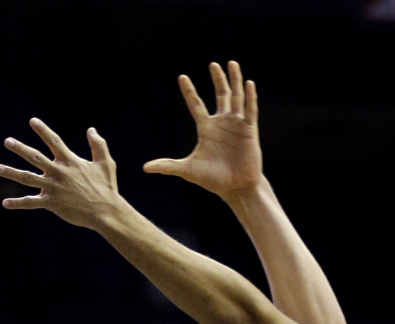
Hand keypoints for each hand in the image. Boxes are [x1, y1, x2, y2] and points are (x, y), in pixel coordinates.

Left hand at [0, 118, 122, 228]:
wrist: (106, 211)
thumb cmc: (107, 188)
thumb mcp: (106, 163)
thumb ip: (98, 145)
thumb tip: (91, 129)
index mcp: (70, 161)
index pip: (53, 141)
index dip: (43, 130)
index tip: (32, 121)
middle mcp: (59, 172)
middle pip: (35, 157)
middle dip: (20, 149)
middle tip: (7, 141)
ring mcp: (54, 188)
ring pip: (28, 178)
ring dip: (11, 173)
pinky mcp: (52, 203)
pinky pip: (31, 203)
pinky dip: (18, 203)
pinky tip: (5, 203)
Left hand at [144, 61, 260, 199]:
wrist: (236, 189)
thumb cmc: (213, 180)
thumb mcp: (188, 170)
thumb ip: (168, 166)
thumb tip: (145, 168)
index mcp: (206, 129)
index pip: (196, 105)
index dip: (189, 91)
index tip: (182, 77)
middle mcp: (222, 123)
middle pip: (220, 95)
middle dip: (218, 79)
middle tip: (213, 64)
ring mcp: (236, 125)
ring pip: (235, 97)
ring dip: (234, 81)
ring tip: (232, 64)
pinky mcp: (249, 130)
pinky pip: (249, 110)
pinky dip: (250, 97)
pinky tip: (248, 83)